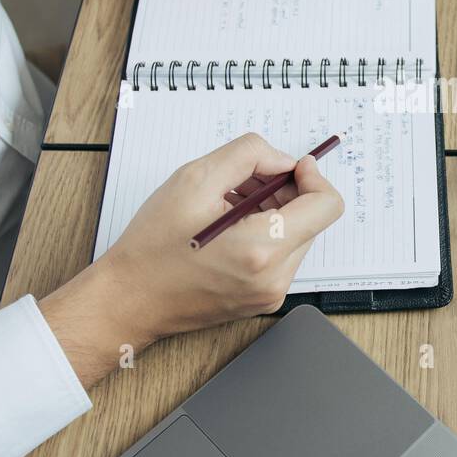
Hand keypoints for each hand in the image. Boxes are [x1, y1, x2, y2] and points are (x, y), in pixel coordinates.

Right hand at [40, 132, 343, 387]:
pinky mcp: (263, 299)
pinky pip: (282, 256)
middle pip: (312, 219)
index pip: (326, 205)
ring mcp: (271, 293)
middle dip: (285, 191)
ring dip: (273, 211)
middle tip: (242, 183)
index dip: (313, 177)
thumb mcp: (195, 179)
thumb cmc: (153, 246)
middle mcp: (274, 278)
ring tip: (228, 206)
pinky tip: (228, 228)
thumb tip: (284, 161)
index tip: (291, 166)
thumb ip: (249, 156)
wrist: (129, 300)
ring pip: (298, 235)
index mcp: (262, 248)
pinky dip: (264, 233)